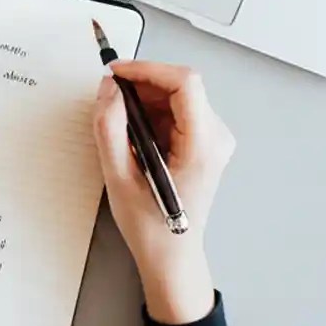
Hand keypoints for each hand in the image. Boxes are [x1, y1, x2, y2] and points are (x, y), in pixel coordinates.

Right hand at [92, 61, 234, 324]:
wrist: (171, 256)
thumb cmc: (149, 225)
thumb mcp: (118, 175)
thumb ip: (110, 126)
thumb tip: (109, 88)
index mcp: (202, 145)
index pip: (184, 82)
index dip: (147, 69)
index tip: (116, 73)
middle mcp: (216, 137)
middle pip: (181, 86)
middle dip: (142, 84)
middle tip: (110, 98)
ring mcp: (214, 140)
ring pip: (178, 96)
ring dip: (145, 100)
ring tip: (120, 124)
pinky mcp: (205, 143)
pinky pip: (178, 111)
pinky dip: (152, 112)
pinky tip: (135, 135)